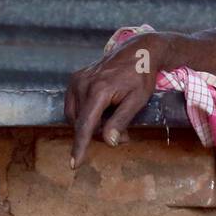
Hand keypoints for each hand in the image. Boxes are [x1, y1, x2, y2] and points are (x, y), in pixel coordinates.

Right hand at [64, 31, 167, 168]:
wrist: (138, 52)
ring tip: (114, 119)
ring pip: (75, 116)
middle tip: (122, 134)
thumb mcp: (137, 101)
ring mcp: (77, 80)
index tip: (74, 164)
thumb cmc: (140, 76)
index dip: (80, 146)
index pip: (85, 125)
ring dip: (91, 124)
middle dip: (98, 133)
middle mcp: (83, 84)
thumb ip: (120, 121)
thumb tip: (109, 142)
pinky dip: (86, 113)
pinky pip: (74, 105)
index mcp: (98, 90)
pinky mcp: (75, 79)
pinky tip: (103, 110)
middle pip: (81, 123)